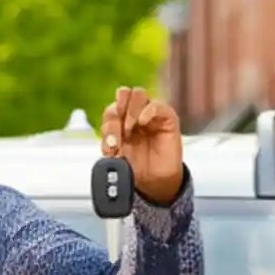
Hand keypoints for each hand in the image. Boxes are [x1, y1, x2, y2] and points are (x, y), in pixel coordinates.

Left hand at [101, 86, 183, 203]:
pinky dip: (147, 112)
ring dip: (130, 112)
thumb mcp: (115, 156)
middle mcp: (135, 114)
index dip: (108, 125)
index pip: (111, 108)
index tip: (109, 145)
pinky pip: (157, 105)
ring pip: (138, 94)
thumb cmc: (136, 166)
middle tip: (119, 134)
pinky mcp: (167, 118)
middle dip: (117, 112)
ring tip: (130, 131)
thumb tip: (107, 141)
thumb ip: (109, 144)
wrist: (154, 181)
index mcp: (120, 120)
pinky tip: (142, 124)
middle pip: (123, 94)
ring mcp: (151, 114)